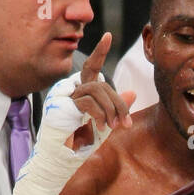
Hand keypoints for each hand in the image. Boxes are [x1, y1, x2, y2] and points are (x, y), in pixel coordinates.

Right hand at [67, 32, 135, 149]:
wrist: (61, 158)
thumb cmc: (80, 143)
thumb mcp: (105, 124)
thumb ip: (117, 108)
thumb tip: (133, 93)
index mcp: (83, 91)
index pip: (92, 67)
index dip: (100, 52)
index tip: (108, 36)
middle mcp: (73, 90)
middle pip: (102, 82)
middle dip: (118, 102)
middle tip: (126, 122)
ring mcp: (67, 96)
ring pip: (97, 90)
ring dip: (110, 109)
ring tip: (113, 127)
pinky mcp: (63, 104)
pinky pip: (88, 102)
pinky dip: (99, 115)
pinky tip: (101, 128)